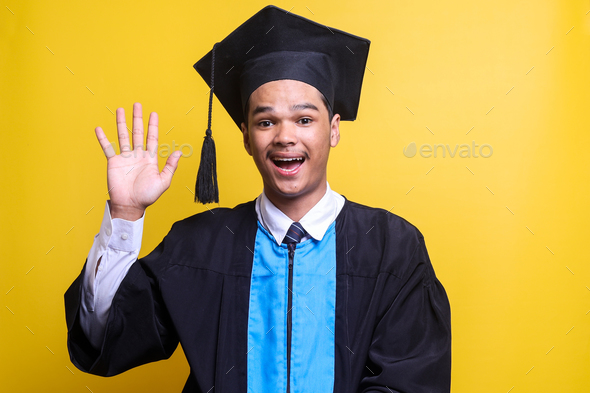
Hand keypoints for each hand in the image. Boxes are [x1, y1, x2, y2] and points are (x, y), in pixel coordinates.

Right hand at [95, 103, 180, 219]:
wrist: (130, 205)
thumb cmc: (148, 196)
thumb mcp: (163, 181)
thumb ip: (170, 166)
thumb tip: (179, 152)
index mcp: (150, 159)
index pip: (152, 138)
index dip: (153, 126)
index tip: (153, 113)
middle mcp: (137, 155)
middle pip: (137, 133)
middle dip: (137, 119)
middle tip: (137, 104)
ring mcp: (125, 158)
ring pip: (123, 136)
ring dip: (121, 123)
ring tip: (120, 109)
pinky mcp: (113, 162)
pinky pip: (107, 148)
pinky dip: (103, 139)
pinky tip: (99, 128)